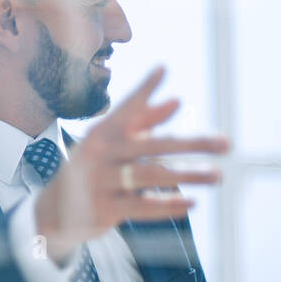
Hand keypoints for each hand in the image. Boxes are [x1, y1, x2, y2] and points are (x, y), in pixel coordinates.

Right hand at [33, 66, 227, 264]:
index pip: (126, 107)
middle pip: (152, 145)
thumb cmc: (93, 171)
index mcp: (103, 133)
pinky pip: (142, 206)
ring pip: (151, 175)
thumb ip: (143, 123)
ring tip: (217, 175)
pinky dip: (168, 205)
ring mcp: (101, 181)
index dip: (143, 88)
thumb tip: (176, 101)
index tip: (163, 69)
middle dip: (192, 143)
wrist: (55, 211)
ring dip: (188, 175)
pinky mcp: (104, 208)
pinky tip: (191, 203)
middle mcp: (101, 153)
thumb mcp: (112, 145)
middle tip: (225, 143)